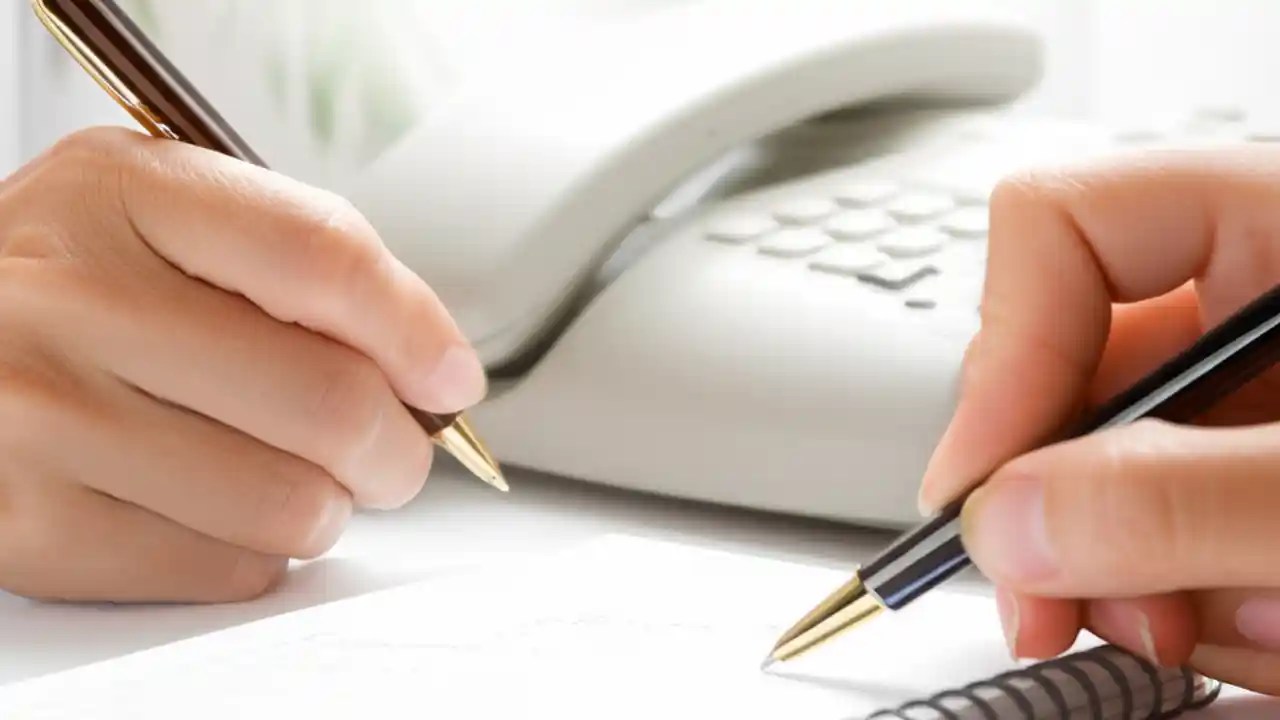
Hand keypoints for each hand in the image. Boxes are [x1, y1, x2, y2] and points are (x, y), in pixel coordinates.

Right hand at [0, 128, 485, 602]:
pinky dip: (255, 552)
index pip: (324, 258)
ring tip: (295, 475)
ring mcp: (38, 420)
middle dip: (397, 446)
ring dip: (328, 504)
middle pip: (328, 399)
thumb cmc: (73, 283)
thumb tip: (434, 369)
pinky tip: (215, 508)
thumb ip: (298, 262)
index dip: (418, 330)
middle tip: (392, 451)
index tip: (450, 376)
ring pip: (291, 503)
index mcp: (119, 192)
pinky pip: (227, 569)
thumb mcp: (163, 214)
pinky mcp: (31, 531)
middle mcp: (67, 298)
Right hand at [917, 145, 1279, 694]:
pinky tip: (1263, 627)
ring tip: (1212, 636)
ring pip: (1102, 472)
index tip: (980, 493)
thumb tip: (1007, 525)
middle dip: (1056, 509)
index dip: (1000, 359)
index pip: (1060, 231)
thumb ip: (1185, 498)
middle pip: (1059, 370)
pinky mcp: (1250, 477)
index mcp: (1276, 229)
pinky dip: (1188, 602)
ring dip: (1135, 576)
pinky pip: (1161, 531)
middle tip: (1051, 609)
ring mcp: (1249, 396)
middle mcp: (1248, 301)